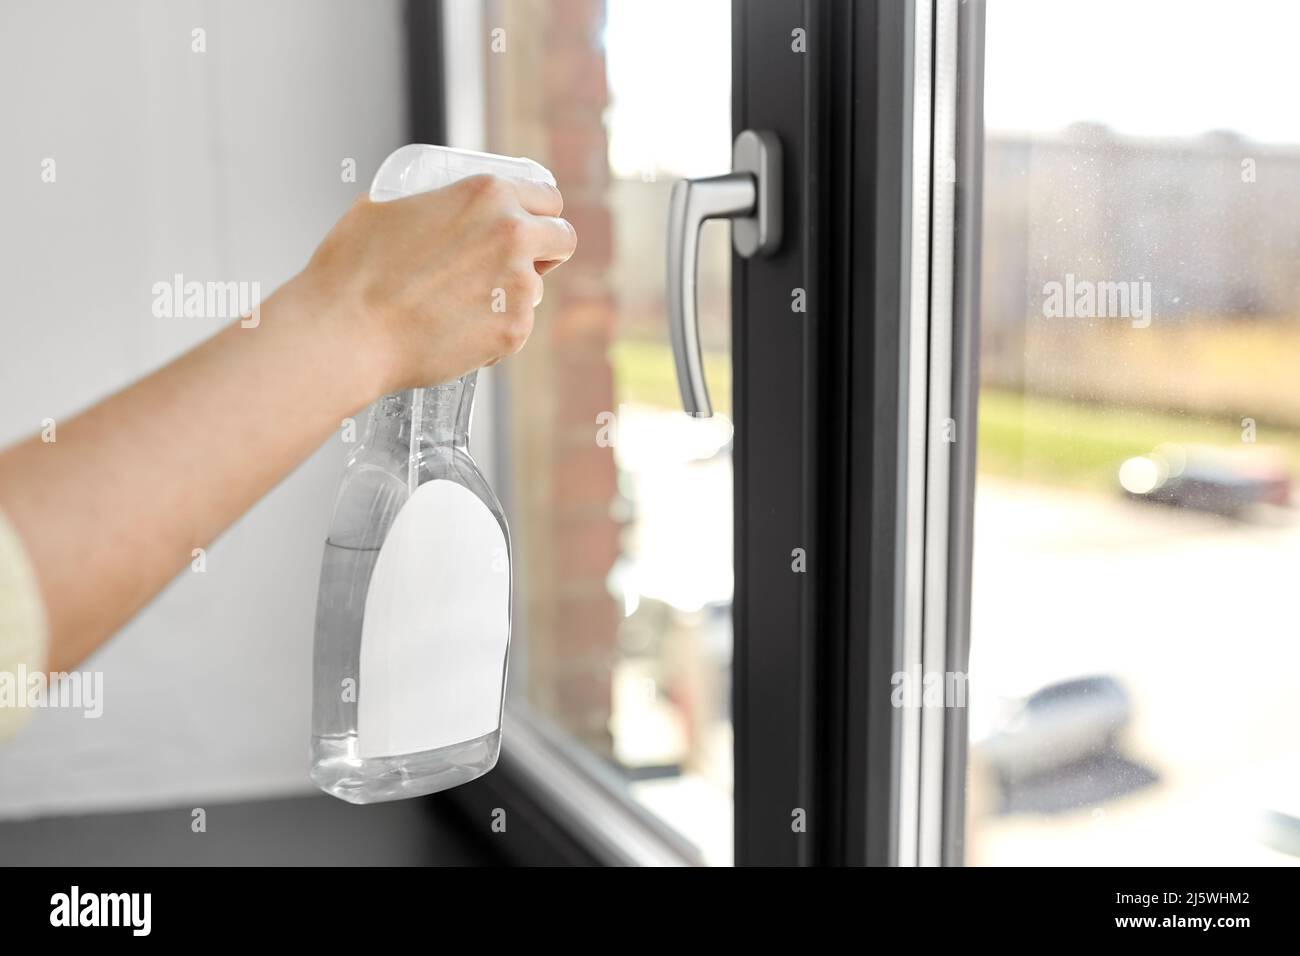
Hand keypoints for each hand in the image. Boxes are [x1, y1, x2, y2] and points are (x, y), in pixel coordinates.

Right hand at [292, 174, 576, 393]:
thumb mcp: (385, 208)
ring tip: (461, 306)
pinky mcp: (514, 331)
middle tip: (514, 265)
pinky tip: (454, 333)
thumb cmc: (352, 272)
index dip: (540, 214)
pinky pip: (516, 329)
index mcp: (486, 194)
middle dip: (546, 251)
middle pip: (564, 238)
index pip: (548, 198)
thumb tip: (423, 210)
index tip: (529, 227)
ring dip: (513, 295)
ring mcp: (519, 285)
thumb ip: (424, 205)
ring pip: (537, 289)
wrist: (345, 333)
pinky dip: (492, 332)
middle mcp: (513, 233)